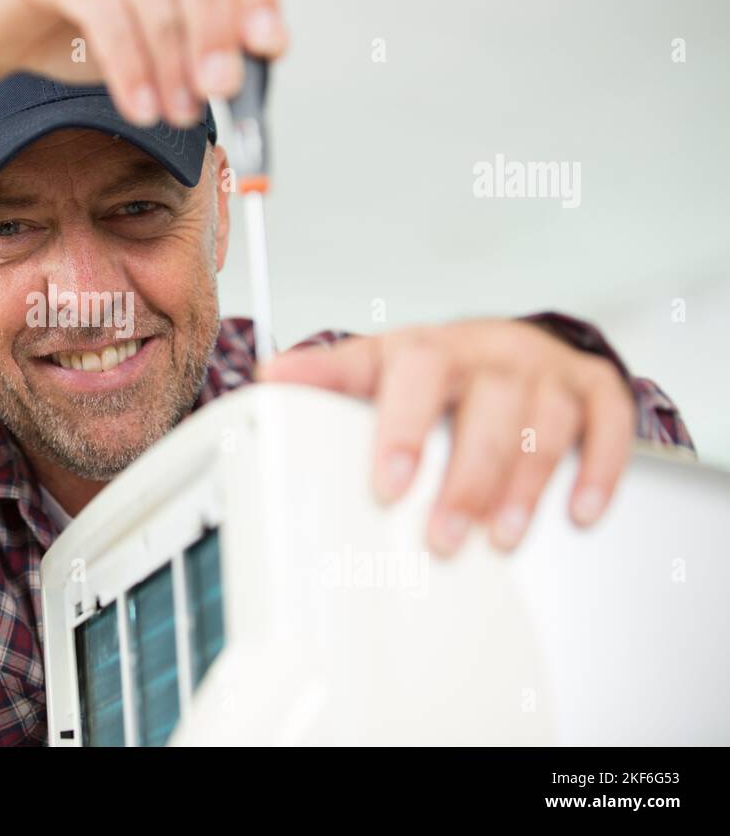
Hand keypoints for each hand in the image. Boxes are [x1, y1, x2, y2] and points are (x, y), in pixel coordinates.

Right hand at [0, 0, 287, 123]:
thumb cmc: (68, 21)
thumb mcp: (145, 36)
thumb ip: (190, 48)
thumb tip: (239, 85)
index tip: (270, 47)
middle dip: (216, 31)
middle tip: (223, 88)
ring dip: (171, 57)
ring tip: (178, 111)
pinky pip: (101, 5)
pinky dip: (127, 62)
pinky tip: (138, 102)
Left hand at [257, 320, 637, 555]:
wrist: (506, 343)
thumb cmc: (435, 370)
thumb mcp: (377, 368)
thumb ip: (330, 378)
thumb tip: (272, 377)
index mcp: (426, 349)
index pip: (412, 374)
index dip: (401, 428)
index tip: (388, 484)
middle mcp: (487, 353)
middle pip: (484, 407)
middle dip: (465, 478)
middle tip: (441, 537)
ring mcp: (543, 369)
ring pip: (543, 421)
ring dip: (523, 485)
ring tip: (499, 539)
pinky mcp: (593, 388)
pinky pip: (608, 422)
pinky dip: (598, 469)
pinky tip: (578, 511)